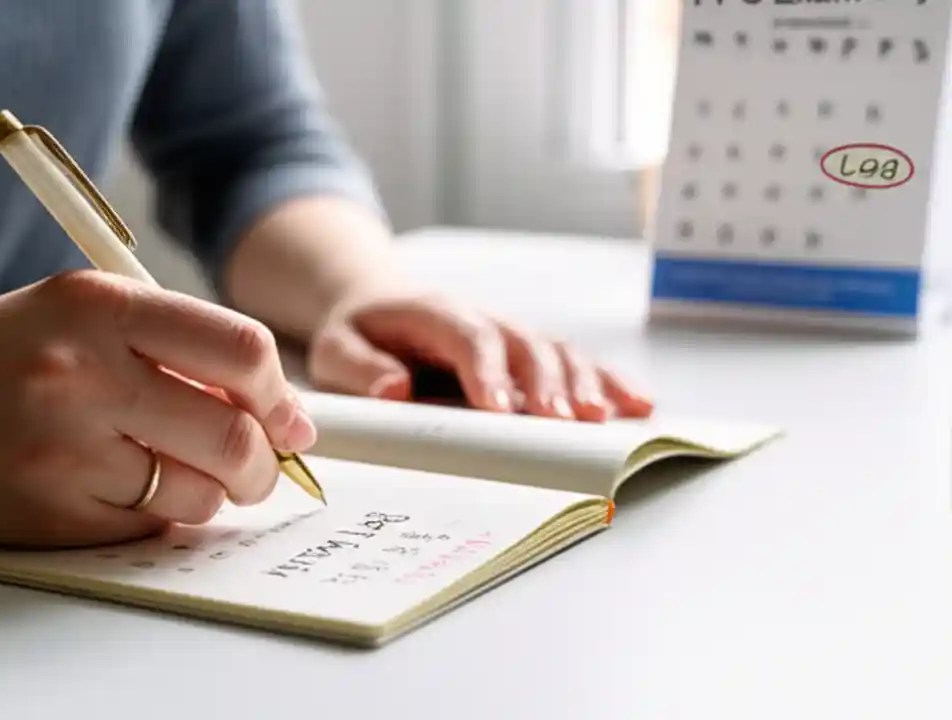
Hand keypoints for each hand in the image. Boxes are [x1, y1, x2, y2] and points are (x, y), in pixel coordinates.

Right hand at [0, 271, 315, 546]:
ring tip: (186, 479)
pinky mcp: (47, 514)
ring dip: (214, 495)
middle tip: (260, 467)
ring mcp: (63, 448)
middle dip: (264, 462)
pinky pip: (147, 527)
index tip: (288, 418)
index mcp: (94, 303)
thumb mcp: (65, 316)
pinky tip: (123, 493)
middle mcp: (81, 370)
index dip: (279, 394)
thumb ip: (165, 345)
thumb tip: (271, 407)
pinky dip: (157, 517)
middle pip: (235, 433)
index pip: (240, 349)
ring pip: (200, 492)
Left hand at [307, 285, 653, 421]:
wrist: (377, 306)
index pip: (468, 337)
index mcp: (434, 314)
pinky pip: (574, 364)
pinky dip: (607, 382)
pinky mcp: (529, 356)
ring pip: (557, 353)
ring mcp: (511, 336)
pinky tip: (636, 405)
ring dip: (583, 384)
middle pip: (524, 346)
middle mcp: (483, 320)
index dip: (488, 370)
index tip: (500, 409)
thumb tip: (394, 389)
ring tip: (601, 420)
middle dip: (545, 384)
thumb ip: (359, 367)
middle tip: (560, 423)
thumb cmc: (358, 333)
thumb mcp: (335, 348)